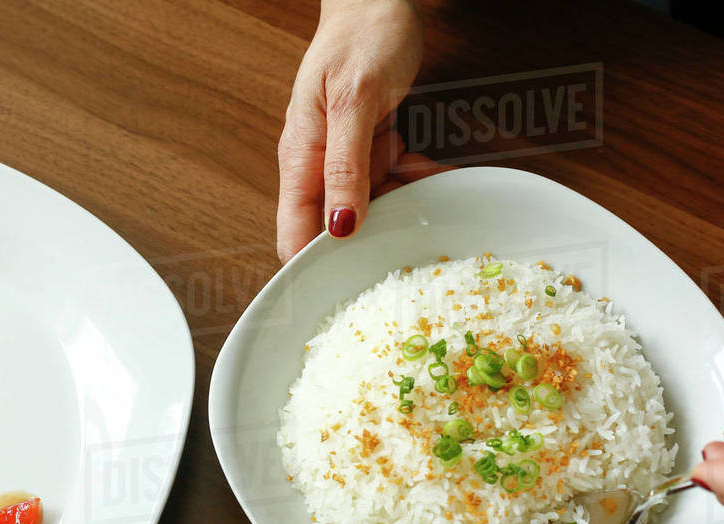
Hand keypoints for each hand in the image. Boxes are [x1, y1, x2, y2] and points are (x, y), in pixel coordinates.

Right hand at [276, 0, 441, 263]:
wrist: (379, 0)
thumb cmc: (359, 37)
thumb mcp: (354, 100)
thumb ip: (345, 165)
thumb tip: (339, 226)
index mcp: (299, 159)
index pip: (293, 235)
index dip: (313, 269)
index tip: (344, 294)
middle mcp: (318, 167)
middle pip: (337, 230)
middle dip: (371, 240)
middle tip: (406, 244)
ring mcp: (345, 160)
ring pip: (373, 209)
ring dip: (403, 207)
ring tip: (425, 193)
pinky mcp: (370, 150)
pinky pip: (394, 182)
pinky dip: (415, 181)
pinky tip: (430, 172)